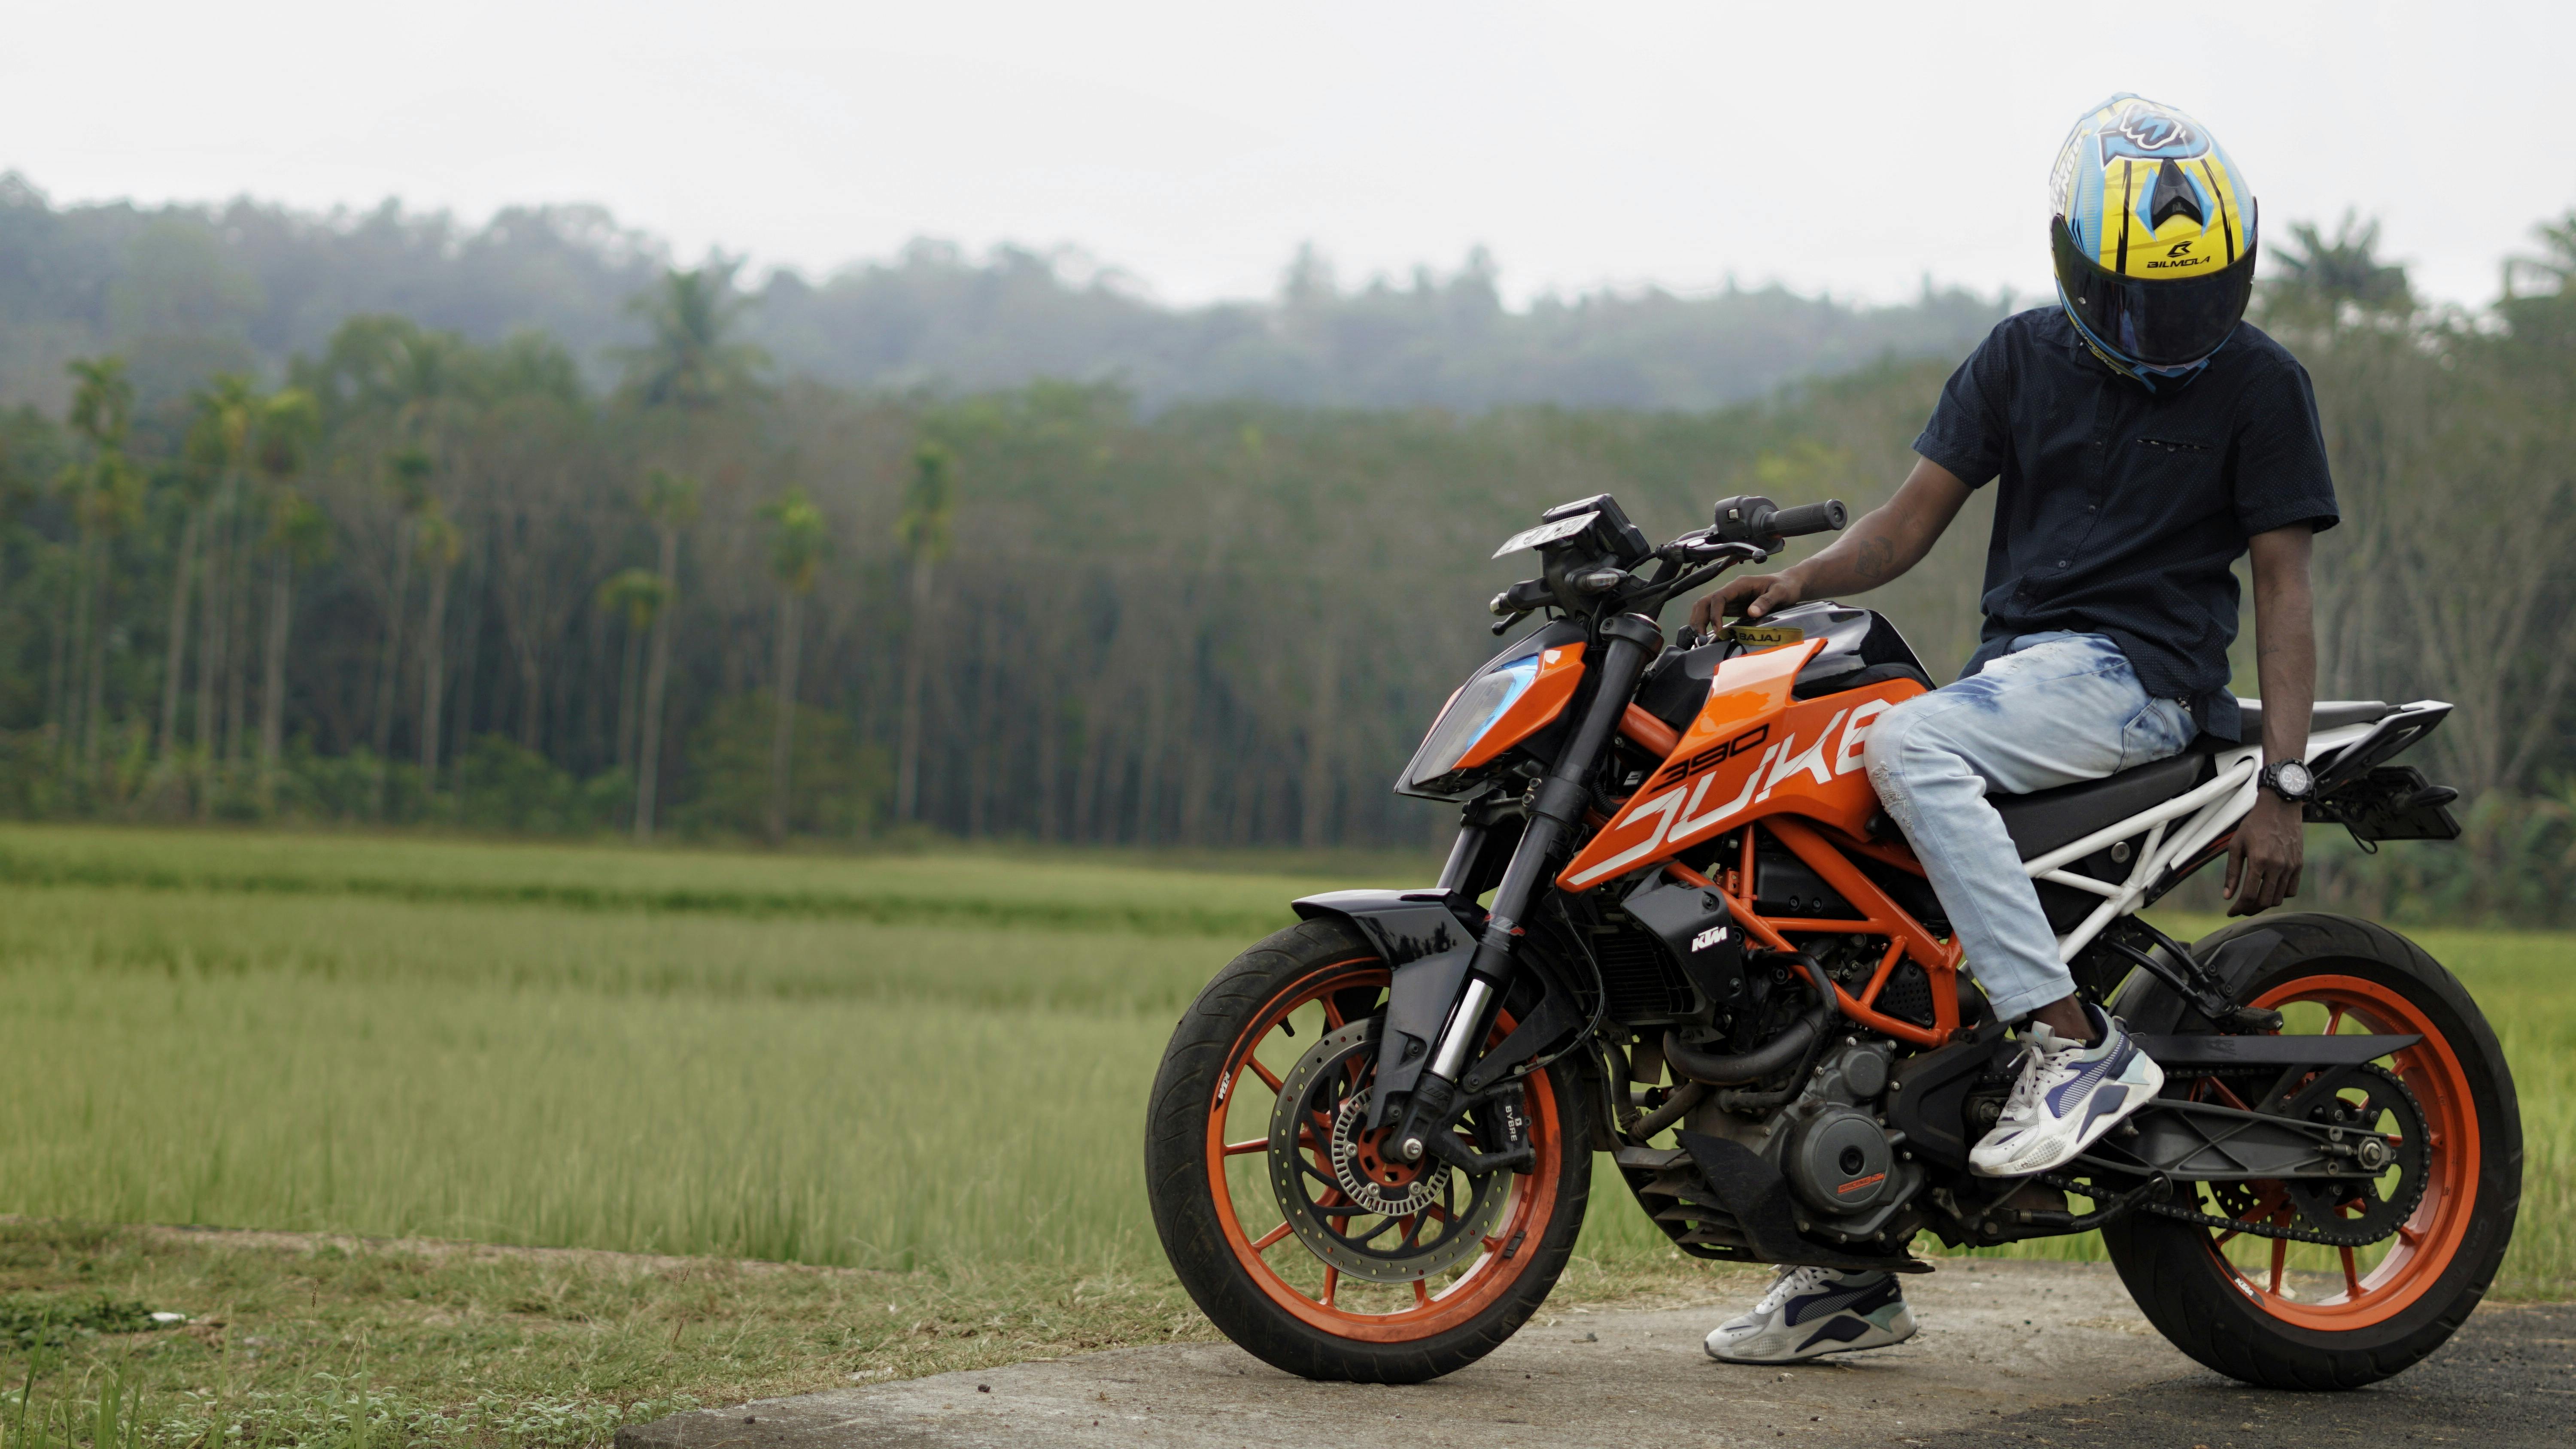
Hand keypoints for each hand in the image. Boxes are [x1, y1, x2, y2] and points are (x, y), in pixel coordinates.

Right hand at [1686, 571, 1803, 632]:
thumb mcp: (1781, 593)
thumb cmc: (1786, 587)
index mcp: (1740, 584)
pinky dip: (1706, 623)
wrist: (1789, 585)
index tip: (1718, 630)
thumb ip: (1767, 601)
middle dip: (1699, 619)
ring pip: (1705, 607)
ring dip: (1699, 621)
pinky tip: (1707, 636)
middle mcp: (1731, 590)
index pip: (1718, 597)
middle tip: (1699, 639)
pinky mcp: (1732, 606)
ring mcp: (1730, 598)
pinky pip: (1713, 613)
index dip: (1714, 614)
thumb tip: (1751, 612)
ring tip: (1699, 640)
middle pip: (1705, 602)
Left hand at [2224, 792, 2304, 915]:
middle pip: (2265, 901)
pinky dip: (2280, 895)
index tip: (2231, 912)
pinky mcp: (2299, 865)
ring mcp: (2290, 866)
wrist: (2280, 807)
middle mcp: (2277, 866)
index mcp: (2259, 860)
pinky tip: (2269, 891)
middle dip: (2250, 909)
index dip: (2239, 908)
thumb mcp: (2236, 845)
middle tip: (2241, 909)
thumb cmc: (2254, 824)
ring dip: (2265, 904)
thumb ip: (2232, 872)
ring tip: (2253, 902)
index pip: (2249, 895)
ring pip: (2279, 898)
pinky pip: (2291, 890)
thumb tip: (2227, 896)